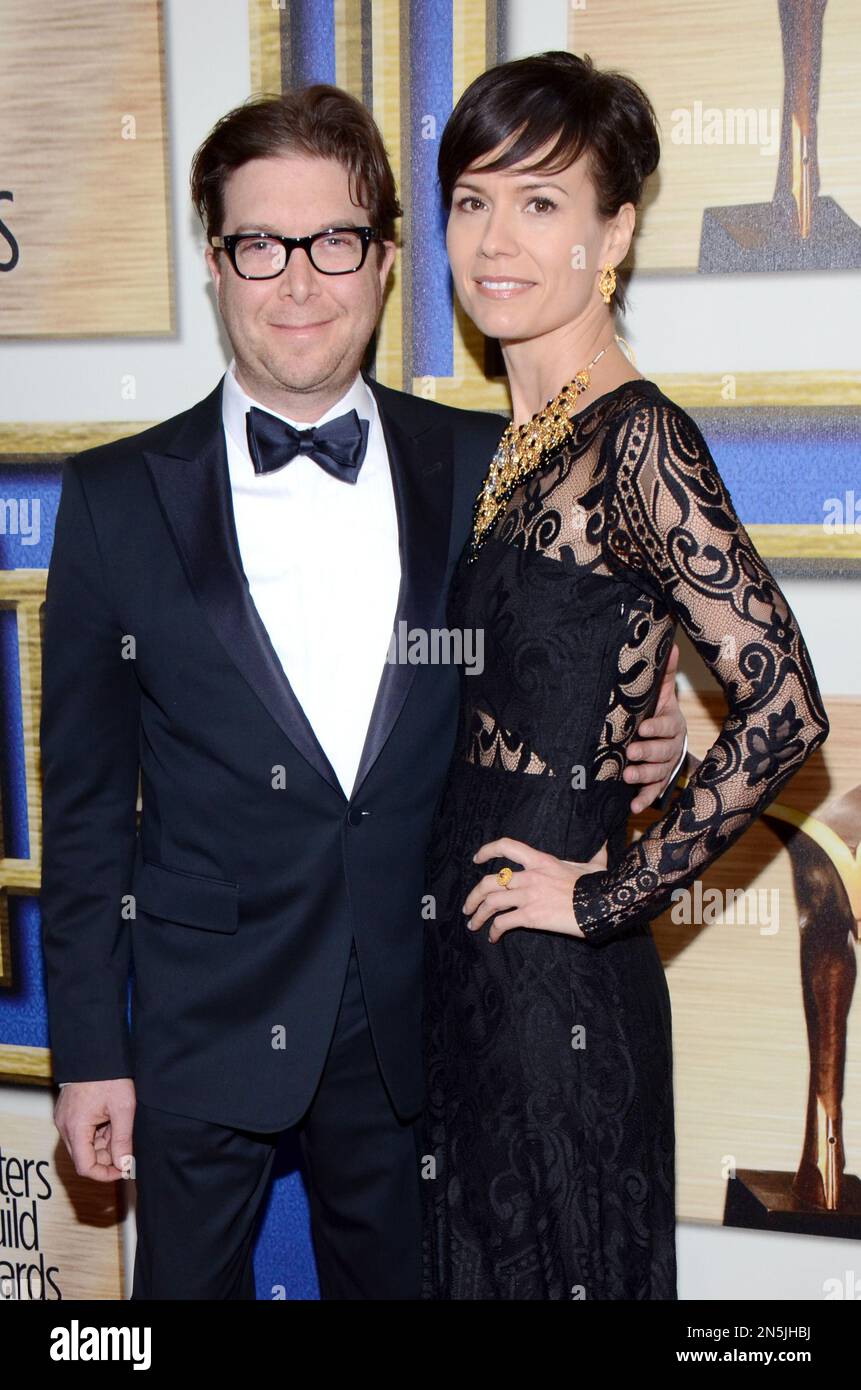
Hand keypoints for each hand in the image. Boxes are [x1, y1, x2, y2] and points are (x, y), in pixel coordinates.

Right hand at [54, 1079, 135, 1181]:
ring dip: (104, 1143)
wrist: (96, 1051)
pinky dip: (98, 1132)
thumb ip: (123, 1140)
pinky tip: (111, 1119)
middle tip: (127, 1145)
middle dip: (107, 1157)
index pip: (85, 1167)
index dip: (105, 1174)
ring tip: (120, 1125)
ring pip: (85, 1145)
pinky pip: (82, 1132)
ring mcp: (65, 1119)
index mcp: (76, 1128)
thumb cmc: (110, 1076)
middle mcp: (65, 1127)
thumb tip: (124, 1165)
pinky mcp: (68, 1113)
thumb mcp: (123, 1108)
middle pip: (84, 1157)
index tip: (123, 1169)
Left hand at [463, 836, 608, 942]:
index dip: (487, 851)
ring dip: (478, 915)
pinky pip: (503, 923)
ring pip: (491, 903)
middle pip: (488, 881)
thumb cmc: (599, 885)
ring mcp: (528, 896)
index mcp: (540, 860)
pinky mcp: (531, 916)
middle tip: (468, 906)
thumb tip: (606, 845)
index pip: (506, 847)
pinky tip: (493, 937)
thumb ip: (595, 856)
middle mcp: (529, 876)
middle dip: (473, 895)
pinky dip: (494, 931)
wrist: (603, 904)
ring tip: (473, 924)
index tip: (476, 859)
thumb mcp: (594, 866)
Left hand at [624, 641, 685, 812]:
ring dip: (643, 777)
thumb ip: (664, 674)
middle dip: (647, 753)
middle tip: (630, 754)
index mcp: (672, 723)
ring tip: (626, 777)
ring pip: (659, 773)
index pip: (667, 726)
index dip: (656, 728)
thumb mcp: (661, 694)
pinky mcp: (659, 782)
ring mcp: (666, 766)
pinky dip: (644, 800)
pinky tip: (633, 807)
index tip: (642, 728)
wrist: (667, 738)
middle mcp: (672, 746)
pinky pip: (654, 793)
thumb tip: (670, 645)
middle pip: (663, 752)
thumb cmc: (658, 712)